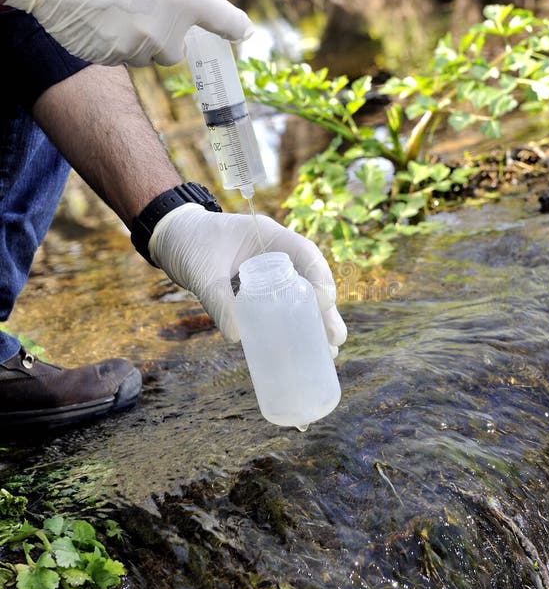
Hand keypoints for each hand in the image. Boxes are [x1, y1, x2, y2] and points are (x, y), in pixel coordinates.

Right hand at [6, 0, 251, 66]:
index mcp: (182, 0)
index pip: (224, 21)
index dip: (236, 27)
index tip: (244, 32)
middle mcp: (163, 33)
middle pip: (176, 49)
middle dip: (166, 32)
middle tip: (145, 4)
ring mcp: (134, 50)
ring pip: (145, 54)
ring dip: (138, 39)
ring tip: (115, 6)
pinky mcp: (107, 59)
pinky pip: (119, 57)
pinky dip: (114, 42)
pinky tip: (97, 16)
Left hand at [148, 204, 347, 350]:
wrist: (171, 237)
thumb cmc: (188, 242)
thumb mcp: (201, 271)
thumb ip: (218, 300)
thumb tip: (237, 338)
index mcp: (268, 236)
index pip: (305, 254)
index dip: (320, 278)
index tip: (325, 304)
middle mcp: (275, 254)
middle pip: (310, 281)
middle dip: (326, 311)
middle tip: (336, 338)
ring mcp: (268, 272)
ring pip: (299, 297)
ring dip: (314, 323)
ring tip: (329, 351)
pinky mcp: (257, 290)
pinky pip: (280, 307)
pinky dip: (291, 325)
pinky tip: (301, 349)